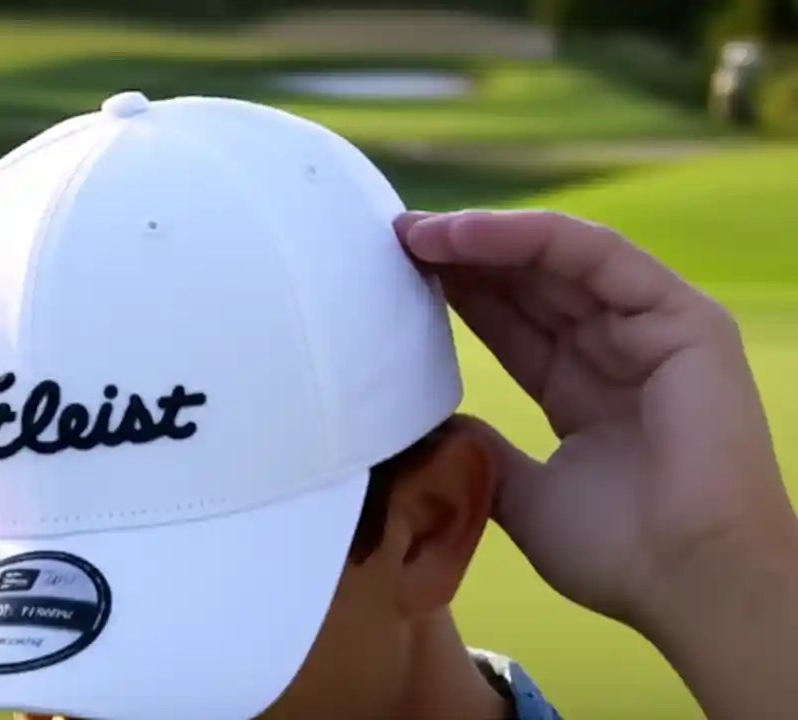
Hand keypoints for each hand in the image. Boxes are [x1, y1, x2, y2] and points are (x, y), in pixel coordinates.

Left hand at [396, 210, 796, 715]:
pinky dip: (530, 237)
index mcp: (583, 389)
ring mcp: (653, 329)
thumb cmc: (618, 553)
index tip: (390, 275)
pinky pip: (596, 256)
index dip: (453, 295)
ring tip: (415, 232)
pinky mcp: (683, 318)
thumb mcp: (522, 494)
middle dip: (459, 257)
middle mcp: (618, 350)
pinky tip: (466, 233)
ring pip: (556, 259)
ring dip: (481, 239)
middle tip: (392, 240)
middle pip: (527, 283)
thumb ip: (484, 451)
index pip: (510, 323)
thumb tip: (437, 425)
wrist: (691, 584)